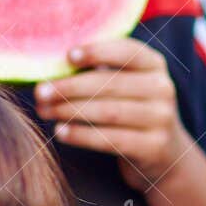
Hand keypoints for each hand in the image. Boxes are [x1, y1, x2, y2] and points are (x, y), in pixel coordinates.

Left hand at [36, 39, 192, 191]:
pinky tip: (60, 132)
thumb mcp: (126, 84)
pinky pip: (111, 140)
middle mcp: (163, 88)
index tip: (68, 56)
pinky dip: (81, 135)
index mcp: (154, 65)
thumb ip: (99, 70)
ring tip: (45, 111)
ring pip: (109, 112)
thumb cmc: (131, 109)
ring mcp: (162, 119)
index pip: (127, 51)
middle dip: (71, 87)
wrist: (165, 153)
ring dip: (70, 111)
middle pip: (111, 84)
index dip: (97, 51)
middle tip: (40, 92)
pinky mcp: (154, 147)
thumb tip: (51, 65)